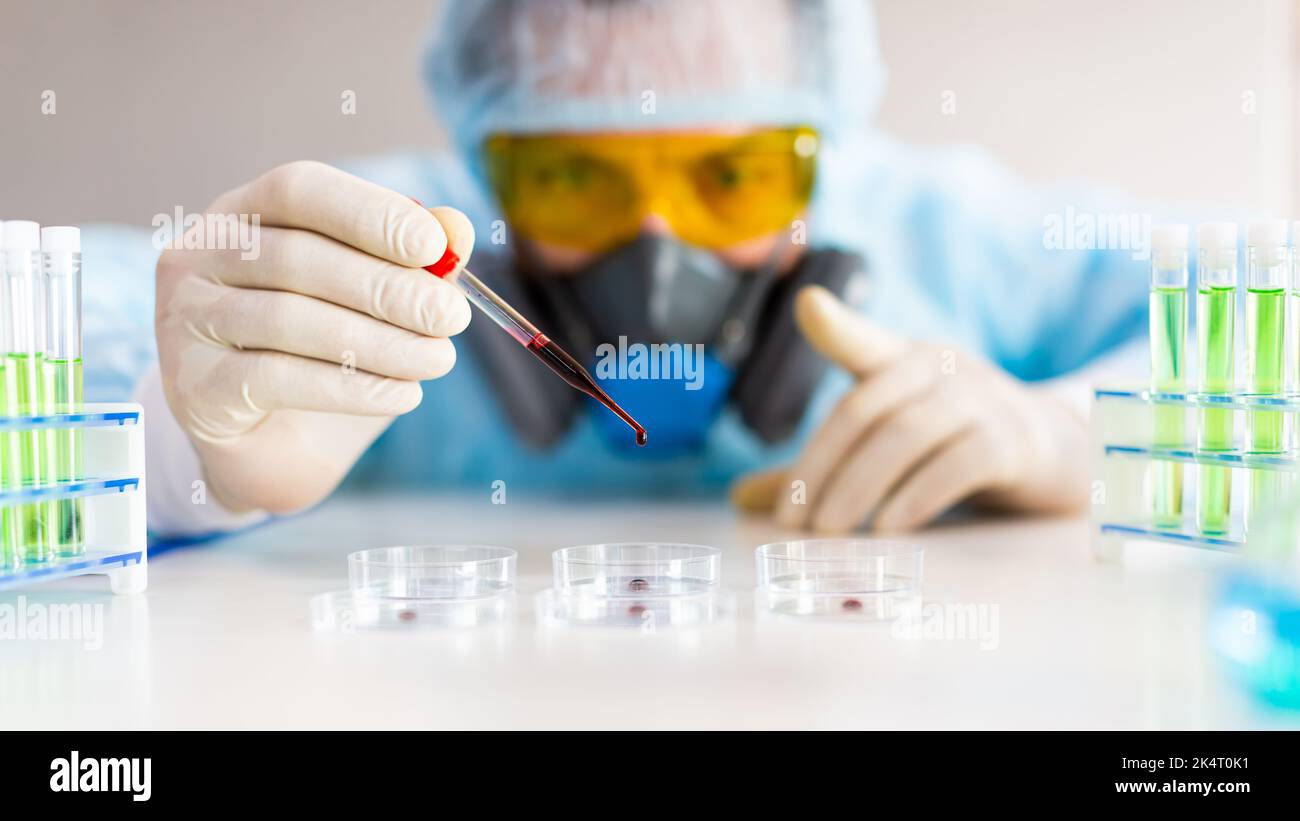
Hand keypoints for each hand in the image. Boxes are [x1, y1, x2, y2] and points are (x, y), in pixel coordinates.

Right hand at [155, 161, 473, 513]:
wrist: (273, 446)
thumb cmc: (325, 353)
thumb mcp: (373, 303)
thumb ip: (411, 261)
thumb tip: (457, 228)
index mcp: (243, 212)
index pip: (299, 190)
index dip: (369, 213)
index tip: (434, 248)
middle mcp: (199, 255)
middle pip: (298, 258)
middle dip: (387, 288)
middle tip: (452, 317)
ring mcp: (184, 318)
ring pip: (289, 320)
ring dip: (379, 342)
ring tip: (438, 360)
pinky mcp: (192, 384)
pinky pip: (276, 378)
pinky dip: (349, 387)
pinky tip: (403, 394)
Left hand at [731, 286, 1087, 531]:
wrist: (1049, 455)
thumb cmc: (949, 442)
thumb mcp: (886, 444)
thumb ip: (820, 468)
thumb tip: (741, 498)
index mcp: (901, 360)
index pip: (862, 341)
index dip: (835, 324)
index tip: (808, 305)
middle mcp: (939, 368)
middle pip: (863, 410)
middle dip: (820, 468)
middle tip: (793, 521)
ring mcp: (979, 400)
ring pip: (906, 436)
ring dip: (859, 488)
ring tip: (831, 532)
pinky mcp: (1010, 442)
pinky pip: (957, 464)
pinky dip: (917, 496)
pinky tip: (889, 527)